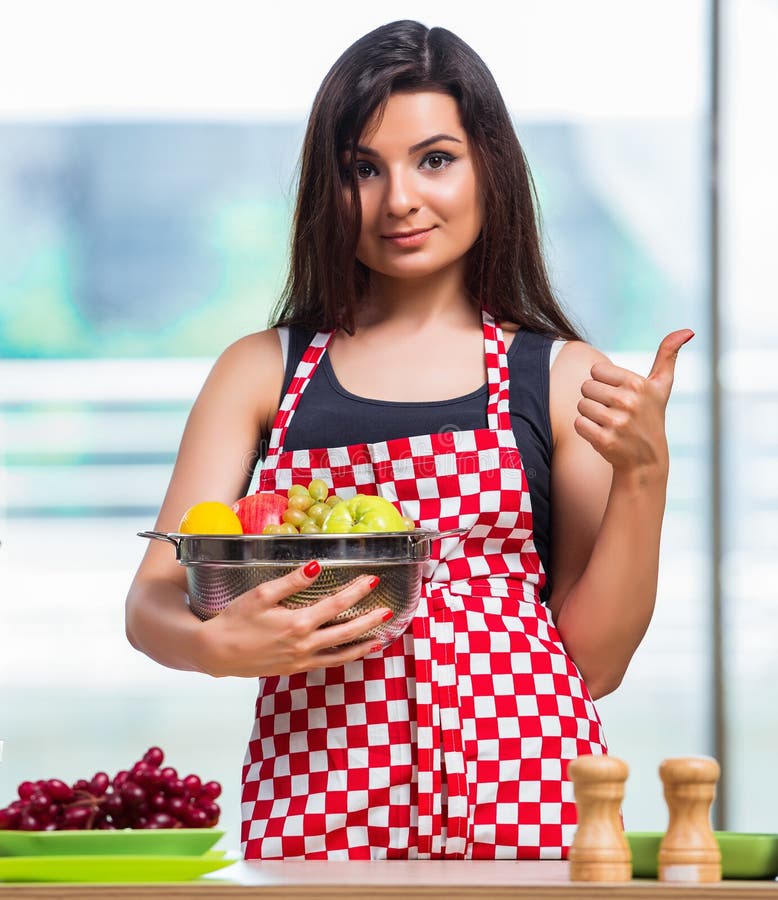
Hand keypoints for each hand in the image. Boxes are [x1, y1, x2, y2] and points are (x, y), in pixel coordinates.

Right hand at [195, 563, 388, 677]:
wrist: (217, 653)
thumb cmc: (236, 620)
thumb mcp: (261, 594)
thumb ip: (292, 581)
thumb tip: (316, 566)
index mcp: (298, 623)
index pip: (337, 605)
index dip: (357, 591)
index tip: (373, 580)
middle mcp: (305, 645)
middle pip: (346, 631)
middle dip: (370, 619)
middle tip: (388, 610)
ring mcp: (301, 660)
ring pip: (341, 654)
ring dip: (363, 644)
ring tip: (381, 636)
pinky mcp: (295, 669)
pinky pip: (327, 664)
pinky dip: (344, 658)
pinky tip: (353, 653)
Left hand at [574, 329, 693, 476]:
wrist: (646, 460)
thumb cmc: (650, 417)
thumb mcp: (661, 386)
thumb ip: (668, 355)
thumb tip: (688, 330)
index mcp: (638, 384)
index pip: (596, 370)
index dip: (604, 382)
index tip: (619, 394)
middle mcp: (629, 402)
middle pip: (586, 387)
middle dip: (595, 398)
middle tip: (613, 411)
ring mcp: (617, 422)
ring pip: (581, 405)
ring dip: (590, 415)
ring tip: (608, 423)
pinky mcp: (604, 440)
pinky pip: (578, 423)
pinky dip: (585, 429)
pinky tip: (602, 434)